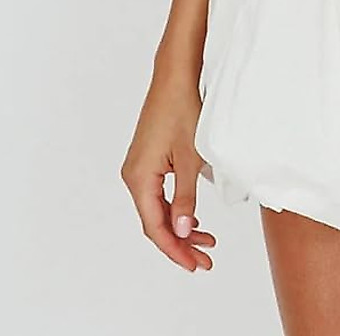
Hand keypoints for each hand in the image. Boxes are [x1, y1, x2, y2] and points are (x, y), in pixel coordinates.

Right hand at [120, 73, 215, 272]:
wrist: (175, 76)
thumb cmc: (183, 109)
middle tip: (205, 259)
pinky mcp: (148, 159)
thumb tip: (181, 231)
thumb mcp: (191, 157)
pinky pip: (159, 194)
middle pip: (155, 221)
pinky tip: (193, 218)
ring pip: (158, 209)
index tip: (195, 263)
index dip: (175, 249)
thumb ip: (185, 197)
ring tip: (206, 241)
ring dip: (180, 227)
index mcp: (139, 178)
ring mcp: (139, 168)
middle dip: (180, 243)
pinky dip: (176, 208)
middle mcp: (134, 176)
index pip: (155, 226)